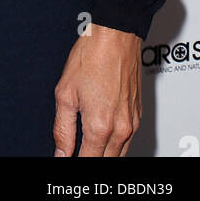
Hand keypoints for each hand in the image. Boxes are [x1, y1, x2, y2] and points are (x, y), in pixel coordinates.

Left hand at [53, 23, 141, 156]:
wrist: (116, 36)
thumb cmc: (91, 57)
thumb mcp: (65, 92)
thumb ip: (62, 128)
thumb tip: (61, 153)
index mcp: (99, 126)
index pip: (88, 162)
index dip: (74, 165)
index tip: (66, 161)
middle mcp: (120, 128)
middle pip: (106, 163)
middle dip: (91, 162)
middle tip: (76, 156)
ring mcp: (132, 122)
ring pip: (120, 155)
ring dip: (105, 156)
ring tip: (88, 151)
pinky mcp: (138, 114)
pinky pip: (128, 140)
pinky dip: (116, 146)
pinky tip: (104, 140)